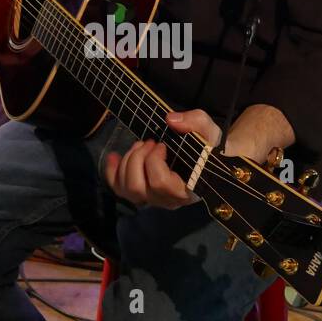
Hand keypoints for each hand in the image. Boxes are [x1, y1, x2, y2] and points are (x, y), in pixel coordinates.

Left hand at [103, 106, 277, 210]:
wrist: (208, 159)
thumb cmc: (209, 147)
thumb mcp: (209, 131)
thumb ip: (196, 123)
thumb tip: (171, 120)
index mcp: (187, 190)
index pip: (160, 182)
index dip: (154, 160)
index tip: (162, 144)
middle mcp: (168, 201)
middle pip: (137, 188)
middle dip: (137, 158)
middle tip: (148, 142)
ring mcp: (154, 200)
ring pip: (126, 189)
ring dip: (127, 162)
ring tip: (139, 145)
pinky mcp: (143, 194)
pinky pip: (119, 189)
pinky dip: (112, 171)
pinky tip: (114, 155)